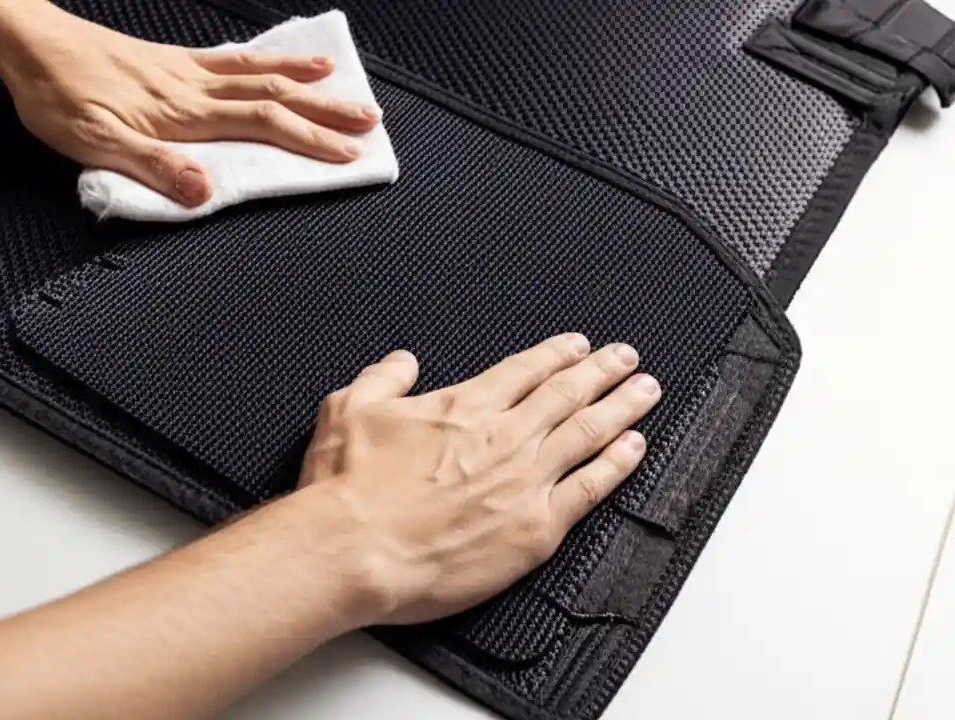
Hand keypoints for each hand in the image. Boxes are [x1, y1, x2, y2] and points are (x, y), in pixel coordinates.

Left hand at [0, 6, 379, 205]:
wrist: (29, 45)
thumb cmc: (57, 97)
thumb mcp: (95, 143)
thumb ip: (152, 166)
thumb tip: (204, 191)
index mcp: (182, 114)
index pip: (261, 125)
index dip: (308, 140)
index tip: (348, 153)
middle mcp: (192, 87)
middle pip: (273, 96)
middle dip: (324, 111)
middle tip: (368, 119)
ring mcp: (183, 70)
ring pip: (257, 72)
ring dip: (301, 79)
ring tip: (337, 80)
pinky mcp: (168, 59)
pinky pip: (230, 58)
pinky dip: (263, 59)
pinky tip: (274, 61)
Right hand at [294, 335, 660, 625]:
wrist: (354, 550)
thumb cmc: (347, 490)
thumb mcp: (348, 409)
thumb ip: (382, 379)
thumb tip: (402, 361)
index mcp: (463, 407)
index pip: (523, 371)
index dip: (556, 354)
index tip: (578, 346)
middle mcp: (503, 437)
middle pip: (567, 394)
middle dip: (602, 370)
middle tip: (626, 357)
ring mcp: (525, 481)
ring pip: (589, 433)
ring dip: (622, 407)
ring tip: (645, 390)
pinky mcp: (536, 528)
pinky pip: (591, 489)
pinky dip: (617, 465)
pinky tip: (635, 449)